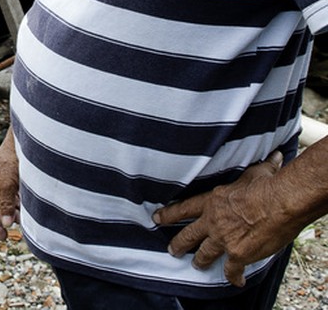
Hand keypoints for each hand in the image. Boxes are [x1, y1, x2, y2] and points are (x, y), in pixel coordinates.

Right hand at [0, 129, 19, 238]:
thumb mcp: (5, 184)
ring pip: (12, 204)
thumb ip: (4, 204)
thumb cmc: (10, 158)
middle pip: (2, 209)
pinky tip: (30, 203)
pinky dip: (23, 202)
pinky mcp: (18, 180)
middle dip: (10, 217)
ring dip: (18, 210)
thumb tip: (5, 223)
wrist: (24, 142)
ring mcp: (8, 183)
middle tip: (20, 224)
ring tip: (26, 213)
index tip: (3, 237)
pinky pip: (19, 197)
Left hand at [153, 151, 296, 287]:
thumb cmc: (267, 185)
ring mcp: (223, 238)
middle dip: (178, 243)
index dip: (169, 214)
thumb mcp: (258, 172)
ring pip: (205, 254)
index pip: (184, 208)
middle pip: (189, 235)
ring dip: (200, 261)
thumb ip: (261, 166)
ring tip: (197, 265)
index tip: (157, 218)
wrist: (279, 203)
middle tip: (171, 250)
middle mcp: (213, 221)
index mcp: (213, 201)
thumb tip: (275, 155)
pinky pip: (231, 269)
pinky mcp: (238, 253)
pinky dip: (233, 277)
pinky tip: (236, 281)